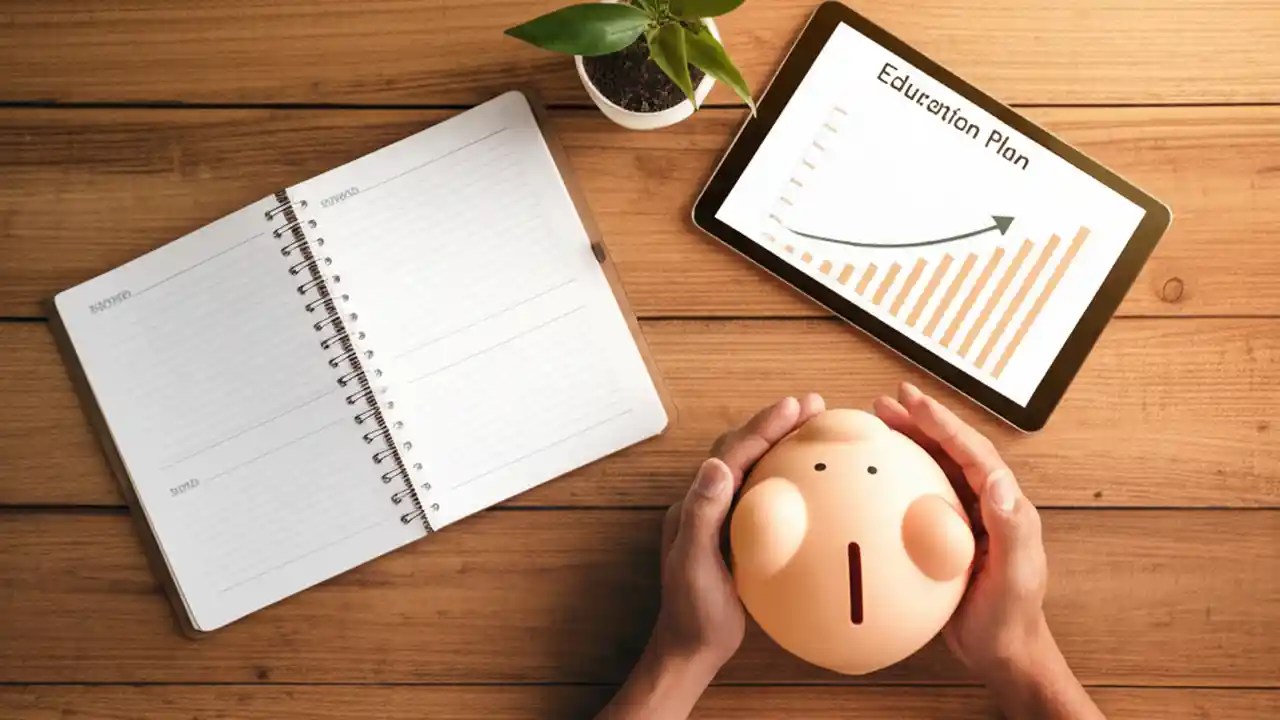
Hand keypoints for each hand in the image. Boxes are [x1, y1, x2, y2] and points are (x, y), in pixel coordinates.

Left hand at [653, 393, 826, 669]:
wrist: (691, 648)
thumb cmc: (693, 613)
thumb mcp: (694, 565)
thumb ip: (702, 515)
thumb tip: (714, 465)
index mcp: (696, 504)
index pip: (732, 454)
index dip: (763, 427)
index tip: (794, 406)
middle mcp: (709, 502)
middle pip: (743, 450)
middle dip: (775, 424)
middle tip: (813, 405)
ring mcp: (724, 518)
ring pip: (754, 467)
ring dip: (782, 443)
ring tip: (815, 426)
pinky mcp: (740, 534)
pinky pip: (766, 492)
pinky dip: (787, 474)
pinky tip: (812, 477)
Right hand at [874, 383, 1103, 719]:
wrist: (1000, 653)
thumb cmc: (1009, 620)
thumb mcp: (1015, 576)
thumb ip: (1011, 530)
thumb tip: (1000, 482)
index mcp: (1006, 507)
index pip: (973, 452)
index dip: (943, 422)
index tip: (914, 401)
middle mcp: (986, 504)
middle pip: (952, 449)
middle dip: (922, 421)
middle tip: (888, 400)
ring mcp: (963, 518)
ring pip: (936, 466)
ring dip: (910, 441)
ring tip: (881, 422)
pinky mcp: (943, 535)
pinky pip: (921, 493)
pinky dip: (901, 474)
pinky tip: (877, 473)